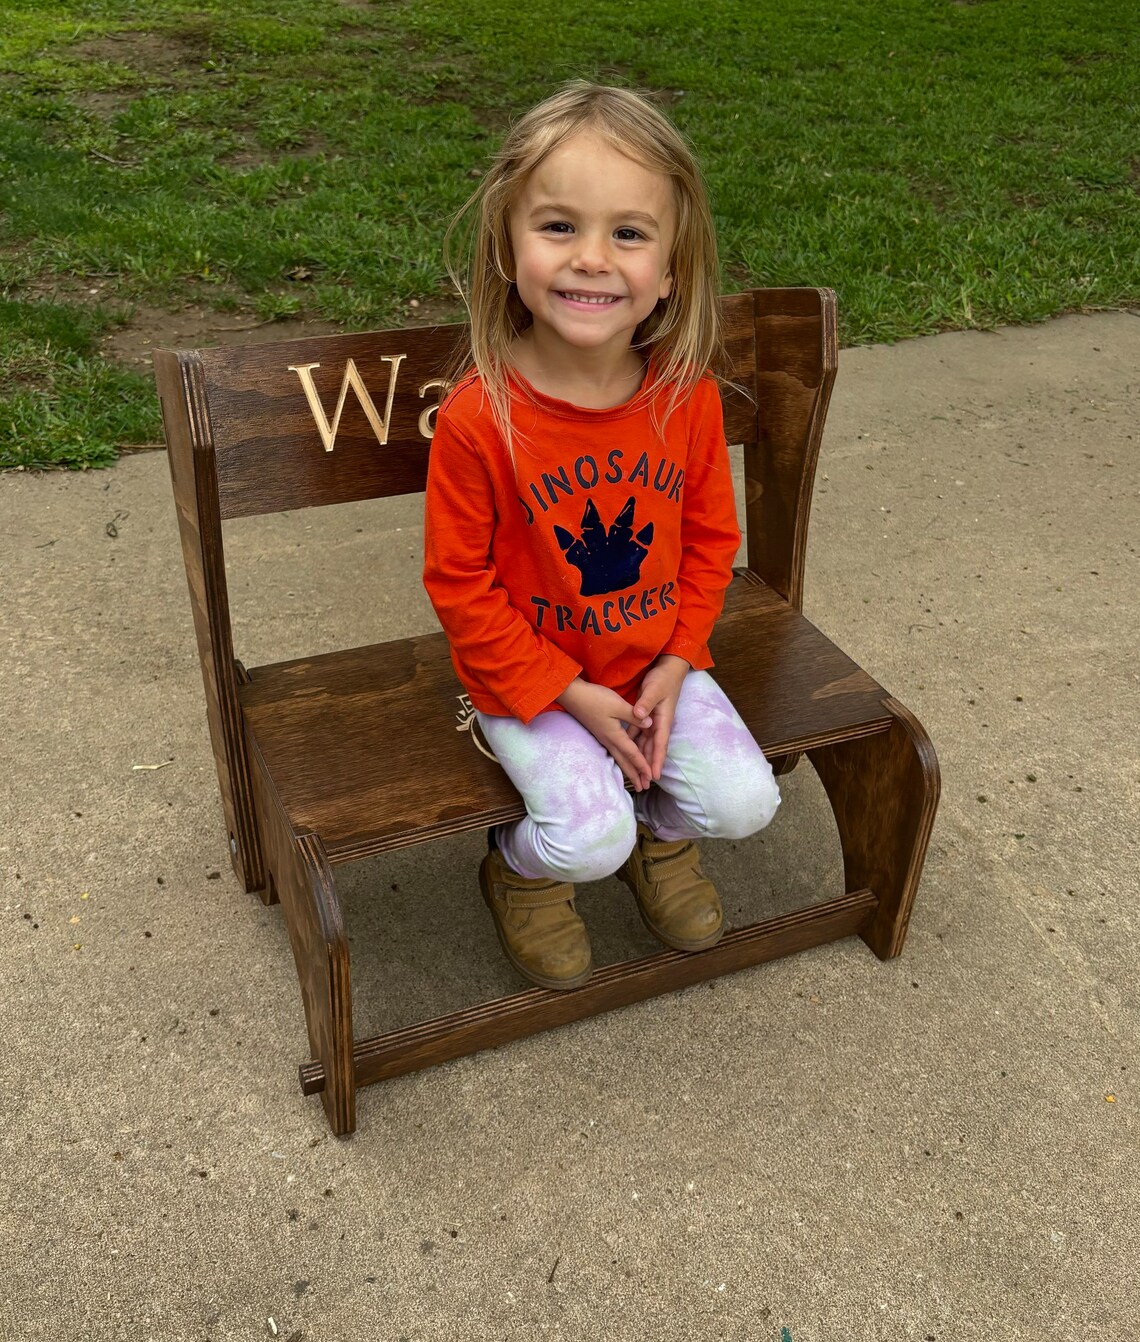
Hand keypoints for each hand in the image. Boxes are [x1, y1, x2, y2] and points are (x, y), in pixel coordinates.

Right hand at [556, 678, 653, 790]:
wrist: (572, 695)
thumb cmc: (595, 699)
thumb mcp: (617, 705)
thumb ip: (634, 716)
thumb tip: (650, 725)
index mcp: (614, 735)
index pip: (632, 754)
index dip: (642, 765)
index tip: (651, 777)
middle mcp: (608, 740)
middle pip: (624, 761)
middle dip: (634, 775)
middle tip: (643, 788)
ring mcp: (603, 737)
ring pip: (618, 757)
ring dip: (628, 769)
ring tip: (635, 779)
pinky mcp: (600, 732)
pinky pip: (614, 751)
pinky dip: (622, 759)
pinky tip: (622, 759)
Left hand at [630, 655, 689, 779]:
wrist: (669, 668)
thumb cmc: (663, 678)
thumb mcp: (654, 689)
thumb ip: (645, 703)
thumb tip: (639, 717)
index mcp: (662, 719)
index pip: (659, 744)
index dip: (656, 761)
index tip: (653, 776)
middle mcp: (658, 723)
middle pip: (652, 749)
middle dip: (648, 766)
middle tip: (644, 784)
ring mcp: (653, 721)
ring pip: (645, 744)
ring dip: (641, 758)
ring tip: (636, 774)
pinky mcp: (646, 716)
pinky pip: (639, 734)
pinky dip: (635, 745)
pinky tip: (627, 753)